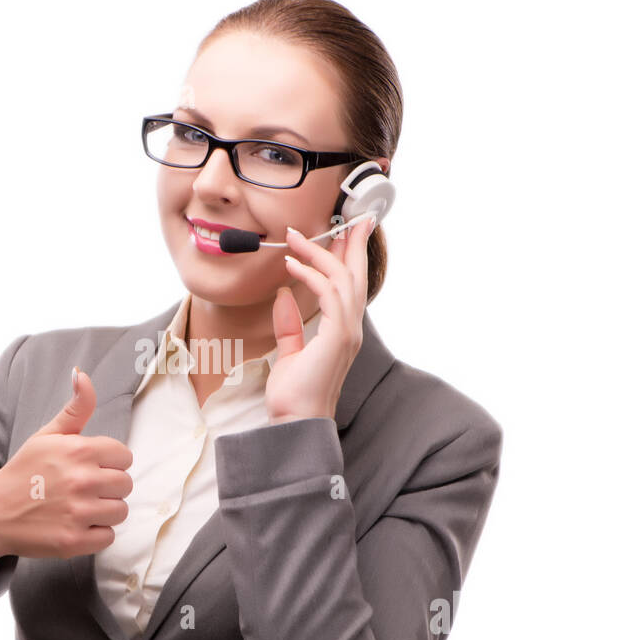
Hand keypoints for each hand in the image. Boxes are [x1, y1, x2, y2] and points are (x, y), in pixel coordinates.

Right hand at [0, 367, 133, 566]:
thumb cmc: (25, 471)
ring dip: (104, 511)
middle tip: (82, 489)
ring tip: (79, 507)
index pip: (124, 456)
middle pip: (125, 484)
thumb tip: (83, 374)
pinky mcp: (73, 541)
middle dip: (108, 487)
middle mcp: (82, 480)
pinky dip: (96, 533)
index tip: (90, 467)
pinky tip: (76, 524)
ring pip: (120, 511)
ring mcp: (78, 513)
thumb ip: (75, 408)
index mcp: (79, 450)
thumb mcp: (48, 435)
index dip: (109, 462)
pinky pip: (108, 536)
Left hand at [266, 214, 373, 423]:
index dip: (348, 256)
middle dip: (353, 243)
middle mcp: (351, 328)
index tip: (343, 232)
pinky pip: (330, 294)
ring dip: (320, 253)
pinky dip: (311, 275)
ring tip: (297, 236)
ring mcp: (348, 332)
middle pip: (356, 274)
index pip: (349, 285)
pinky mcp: (338, 336)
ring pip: (343, 278)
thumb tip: (283, 296)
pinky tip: (292, 265)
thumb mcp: (289, 353)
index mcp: (343, 331)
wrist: (296, 422)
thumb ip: (289, 325)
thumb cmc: (294, 396)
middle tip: (349, 217)